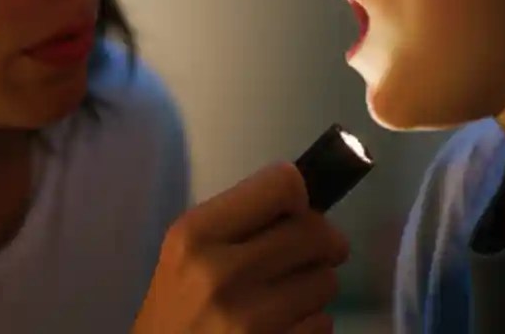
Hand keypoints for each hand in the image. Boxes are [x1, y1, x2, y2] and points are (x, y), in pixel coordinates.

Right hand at [132, 162, 347, 333]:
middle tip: (311, 254)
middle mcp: (221, 273)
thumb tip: (309, 203)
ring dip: (316, 287)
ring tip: (286, 297)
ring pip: (326, 280)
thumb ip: (240, 222)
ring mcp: (248, 319)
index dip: (299, 197)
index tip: (295, 215)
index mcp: (196, 234)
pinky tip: (283, 328)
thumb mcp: (187, 253)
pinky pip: (323, 323)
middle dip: (323, 243)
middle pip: (315, 231)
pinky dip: (311, 324)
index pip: (282, 185)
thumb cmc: (178, 308)